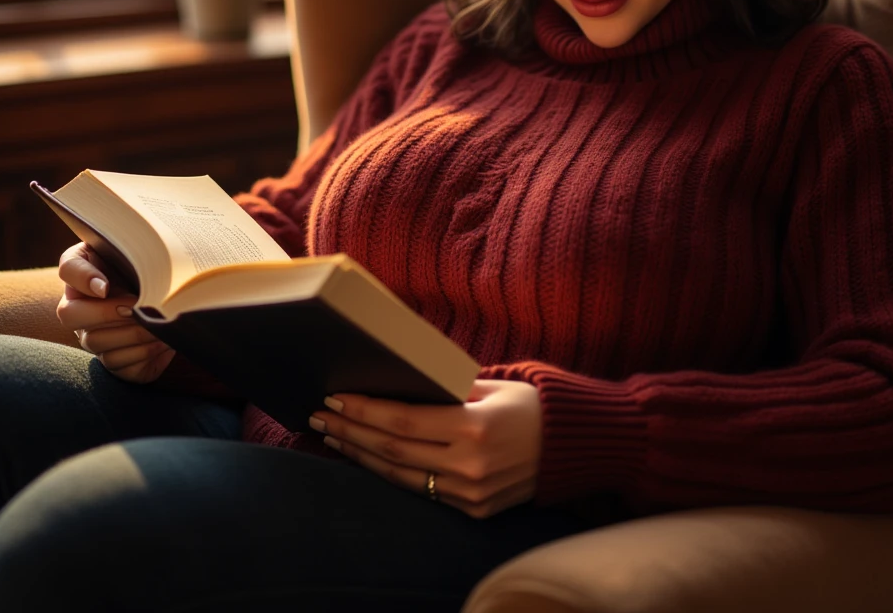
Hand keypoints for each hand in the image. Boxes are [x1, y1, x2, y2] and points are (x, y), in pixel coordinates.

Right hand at [56, 241, 175, 384]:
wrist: (175, 298)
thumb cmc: (157, 270)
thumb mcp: (145, 251)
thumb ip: (134, 248)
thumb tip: (117, 278)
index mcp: (87, 272)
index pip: (69, 268)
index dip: (83, 278)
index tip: (106, 286)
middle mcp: (80, 308)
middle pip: (70, 314)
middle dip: (107, 313)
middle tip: (139, 308)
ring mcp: (93, 337)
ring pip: (96, 343)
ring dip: (132, 334)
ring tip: (160, 324)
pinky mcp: (115, 362)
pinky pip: (119, 367)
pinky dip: (144, 355)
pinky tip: (164, 341)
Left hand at [308, 379, 542, 518]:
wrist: (574, 446)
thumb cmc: (532, 404)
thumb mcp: (492, 385)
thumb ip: (447, 388)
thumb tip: (399, 381)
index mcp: (474, 428)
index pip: (402, 422)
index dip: (364, 411)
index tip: (334, 398)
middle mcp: (469, 466)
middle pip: (392, 451)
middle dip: (350, 431)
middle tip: (319, 416)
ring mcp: (470, 493)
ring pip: (400, 476)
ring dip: (361, 455)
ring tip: (334, 435)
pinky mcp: (474, 510)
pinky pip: (422, 490)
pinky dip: (390, 473)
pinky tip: (369, 457)